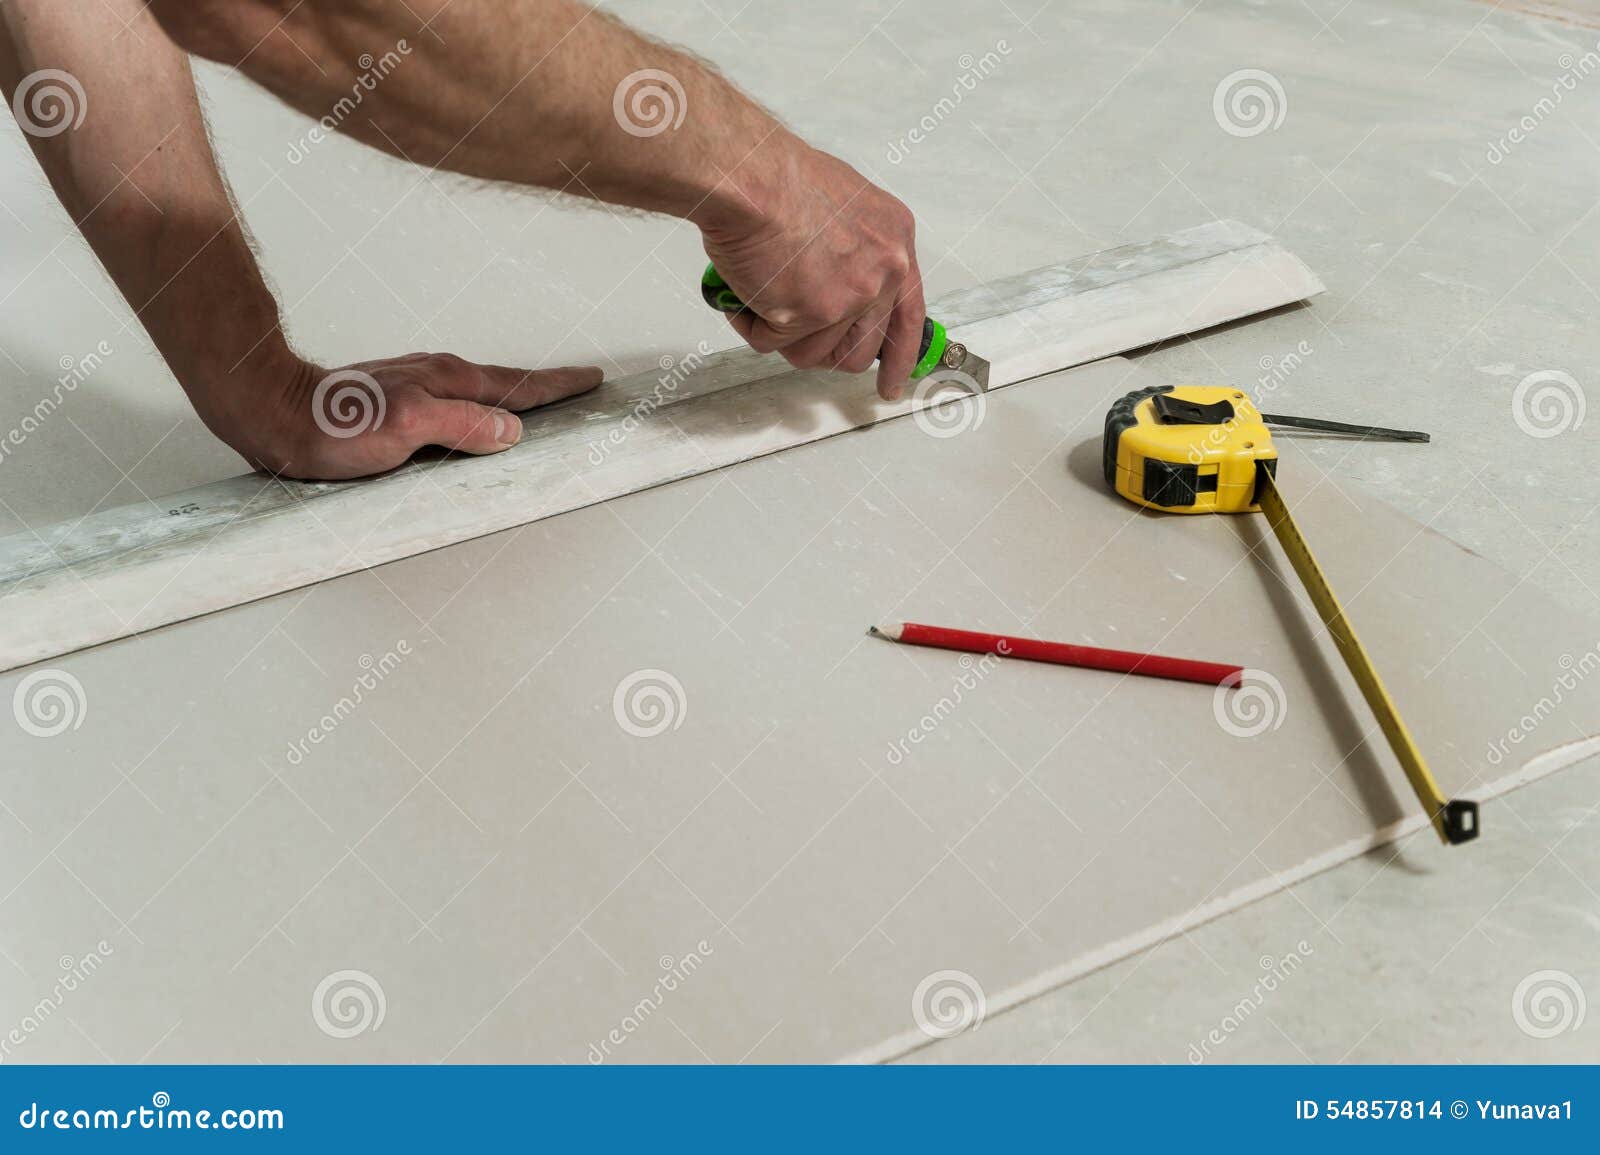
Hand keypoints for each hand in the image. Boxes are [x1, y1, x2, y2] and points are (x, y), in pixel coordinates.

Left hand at [195, 351, 602, 480]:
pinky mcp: (396, 398)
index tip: (592, 378)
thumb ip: (463, 425)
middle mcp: (436, 376)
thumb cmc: (333, 427)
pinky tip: (476, 415)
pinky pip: (455, 399)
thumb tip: (513, 429)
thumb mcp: (407, 428)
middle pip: (505, 382)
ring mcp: (415, 384)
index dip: (558, 385)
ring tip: (538, 400)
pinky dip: (479, 403)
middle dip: (545, 385)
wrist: (272, 411)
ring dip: (512, 393)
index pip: (518, 385)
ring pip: (480, 389)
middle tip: (580, 384)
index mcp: (448, 381)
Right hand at [700, 144, 924, 400]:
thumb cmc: (781, 178)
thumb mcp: (846, 204)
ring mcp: (849, 298)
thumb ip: (856, 249)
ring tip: (761, 301)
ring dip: (783, 338)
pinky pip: (774, 343)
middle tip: (798, 340)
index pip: (910, 317)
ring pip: (813, 354)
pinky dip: (752, 326)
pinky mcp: (810, 314)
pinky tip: (745, 296)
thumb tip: (838, 279)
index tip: (892, 383)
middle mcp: (883, 274)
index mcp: (896, 243)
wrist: (750, 177)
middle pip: (861, 351)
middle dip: (826, 354)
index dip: (900, 358)